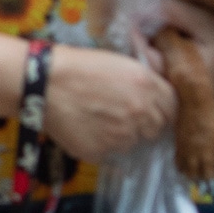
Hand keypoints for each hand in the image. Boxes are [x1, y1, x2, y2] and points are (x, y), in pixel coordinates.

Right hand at [38, 46, 175, 162]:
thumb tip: (162, 77)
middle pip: (156, 128)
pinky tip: (84, 128)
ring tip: (96, 118)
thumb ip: (147, 74)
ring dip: (120, 134)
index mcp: (148, 87)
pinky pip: (109, 152)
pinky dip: (99, 144)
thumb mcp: (118, 60)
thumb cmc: (76, 66)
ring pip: (132, 142)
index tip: (147, 108)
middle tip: (117, 113)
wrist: (41, 82)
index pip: (172, 108)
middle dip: (142, 123)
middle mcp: (141, 113)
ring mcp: (122, 135)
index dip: (160, 108)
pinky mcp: (101, 151)